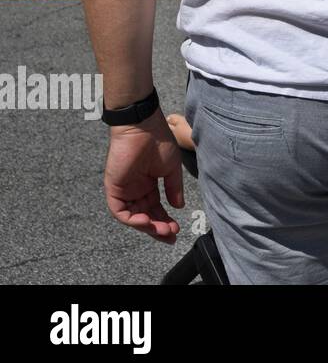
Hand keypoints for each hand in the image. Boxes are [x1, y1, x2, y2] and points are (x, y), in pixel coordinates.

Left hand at [104, 109, 184, 242]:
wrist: (143, 127)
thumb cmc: (159, 141)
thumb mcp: (171, 168)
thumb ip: (174, 188)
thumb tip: (178, 206)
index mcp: (149, 185)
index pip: (156, 209)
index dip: (165, 220)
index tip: (177, 230)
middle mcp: (135, 190)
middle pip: (145, 216)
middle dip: (158, 228)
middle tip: (171, 235)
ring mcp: (124, 190)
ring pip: (133, 217)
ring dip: (147, 227)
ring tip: (162, 230)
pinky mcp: (114, 189)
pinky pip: (120, 211)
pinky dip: (132, 220)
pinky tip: (146, 222)